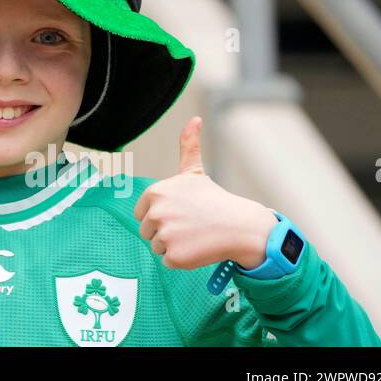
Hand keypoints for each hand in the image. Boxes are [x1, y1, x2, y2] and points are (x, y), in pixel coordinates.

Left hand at [134, 116, 278, 270]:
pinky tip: (197, 247)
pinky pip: (168, 261)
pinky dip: (182, 259)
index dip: (160, 215)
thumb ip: (188, 145)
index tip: (179, 212)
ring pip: (157, 247)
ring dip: (173, 245)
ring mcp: (164, 235)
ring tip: (194, 235)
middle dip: (166, 231)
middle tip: (189, 225)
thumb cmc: (214, 199)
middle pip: (147, 231)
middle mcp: (155, 213)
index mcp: (154, 193)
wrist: (239, 226)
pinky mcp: (174, 256)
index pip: (141, 213)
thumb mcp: (194, 171)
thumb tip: (195, 119)